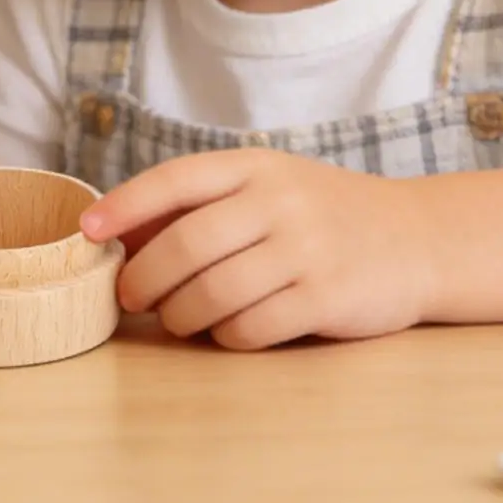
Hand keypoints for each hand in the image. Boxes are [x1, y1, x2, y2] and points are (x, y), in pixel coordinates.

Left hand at [80, 149, 436, 349]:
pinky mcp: (325, 297)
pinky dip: (226, 336)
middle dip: (144, 277)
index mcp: (254, 165)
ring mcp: (304, 248)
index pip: (174, 180)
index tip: (87, 231)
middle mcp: (277, 200)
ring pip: (213, 291)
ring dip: (181, 315)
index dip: (124, 206)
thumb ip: (202, 204)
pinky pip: (252, 327)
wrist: (415, 237)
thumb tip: (120, 233)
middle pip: (185, 244)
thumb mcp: (266, 187)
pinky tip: (225, 332)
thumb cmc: (320, 213)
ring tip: (176, 319)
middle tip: (129, 297)